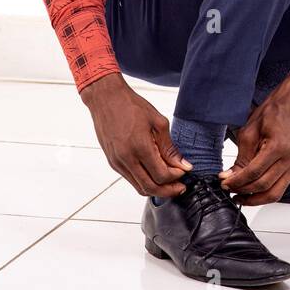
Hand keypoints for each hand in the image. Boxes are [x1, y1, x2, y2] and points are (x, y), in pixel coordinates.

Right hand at [80, 73, 191, 196]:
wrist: (106, 99)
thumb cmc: (132, 106)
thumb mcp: (158, 122)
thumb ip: (170, 147)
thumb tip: (183, 165)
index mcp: (140, 147)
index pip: (161, 175)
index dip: (176, 177)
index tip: (183, 171)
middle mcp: (126, 159)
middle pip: (150, 188)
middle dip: (168, 190)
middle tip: (180, 187)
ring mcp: (117, 162)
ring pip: (139, 187)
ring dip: (156, 189)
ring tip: (169, 182)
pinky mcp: (112, 162)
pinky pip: (131, 179)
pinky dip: (144, 181)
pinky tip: (154, 173)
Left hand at [220, 72, 289, 204]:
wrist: (288, 112)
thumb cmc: (269, 118)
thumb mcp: (248, 134)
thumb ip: (240, 159)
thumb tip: (229, 177)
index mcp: (278, 146)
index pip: (254, 172)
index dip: (237, 181)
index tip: (224, 183)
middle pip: (264, 185)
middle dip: (243, 190)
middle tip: (228, 188)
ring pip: (273, 194)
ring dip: (254, 199)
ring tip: (238, 197)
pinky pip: (278, 190)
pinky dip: (263, 195)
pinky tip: (251, 193)